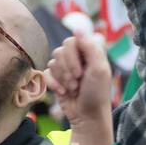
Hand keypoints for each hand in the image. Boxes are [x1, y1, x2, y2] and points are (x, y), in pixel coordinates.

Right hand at [44, 29, 114, 144]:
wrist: (87, 116)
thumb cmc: (97, 94)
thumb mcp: (99, 69)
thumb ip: (90, 47)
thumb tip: (77, 28)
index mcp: (89, 51)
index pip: (73, 40)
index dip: (74, 55)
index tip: (82, 70)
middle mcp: (77, 57)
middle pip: (60, 50)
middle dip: (67, 68)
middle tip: (77, 81)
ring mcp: (66, 67)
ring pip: (53, 61)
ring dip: (62, 78)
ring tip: (73, 88)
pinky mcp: (56, 78)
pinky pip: (46, 72)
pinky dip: (54, 84)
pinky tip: (63, 92)